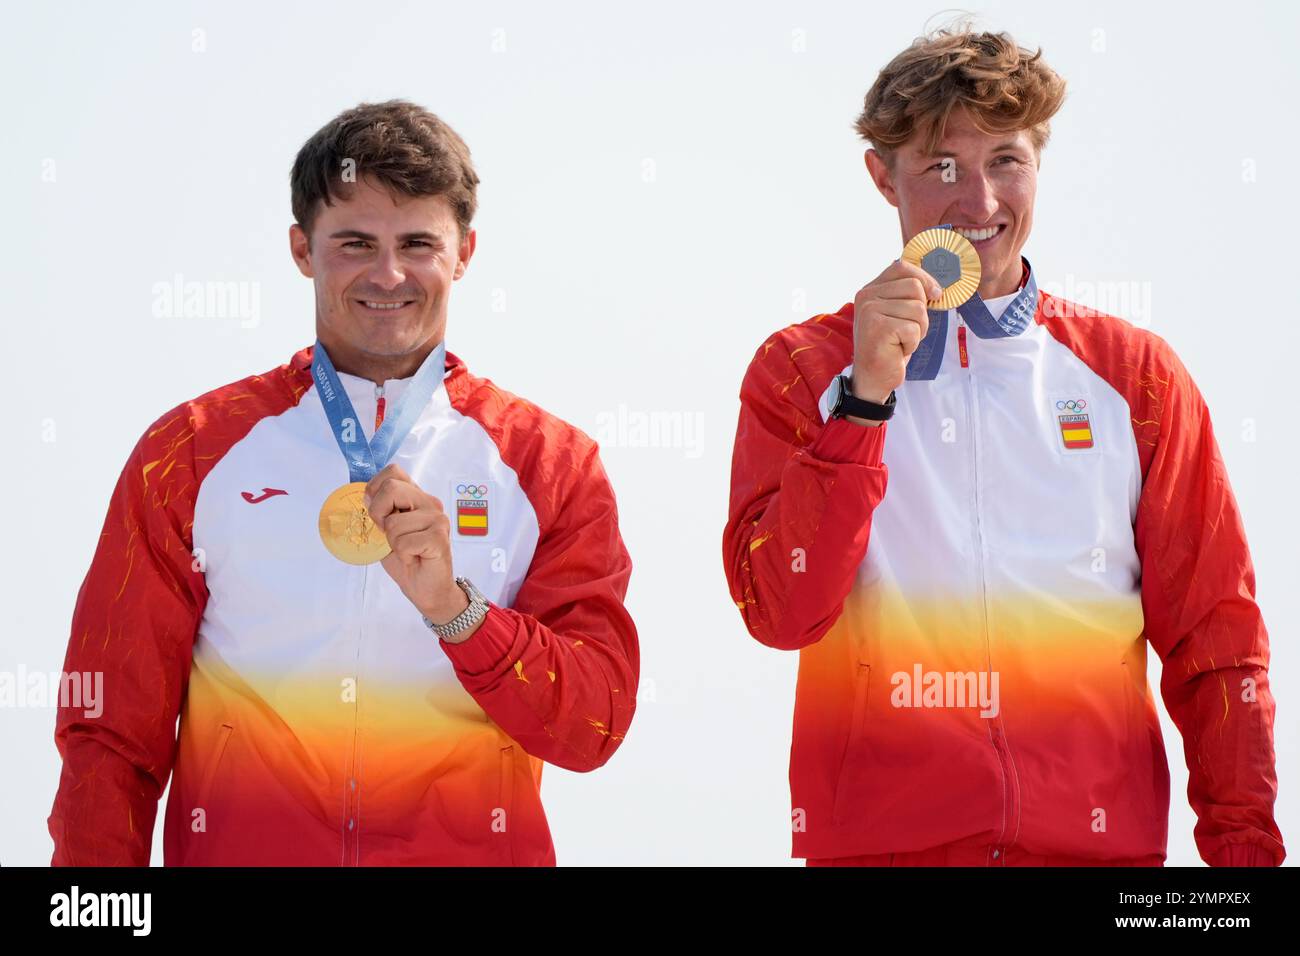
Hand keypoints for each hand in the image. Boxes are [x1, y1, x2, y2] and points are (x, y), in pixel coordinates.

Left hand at [363, 463, 466, 626]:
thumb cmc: (407, 560)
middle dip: (379, 514)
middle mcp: (430, 503)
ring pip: (394, 522)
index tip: (377, 513)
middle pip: (391, 489)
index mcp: (417, 497)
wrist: (427, 588)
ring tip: (406, 550)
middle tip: (388, 534)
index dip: (376, 489)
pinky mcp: (439, 538)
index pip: (393, 472)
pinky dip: (402, 555)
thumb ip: (378, 512)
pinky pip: (403, 542)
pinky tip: (413, 558)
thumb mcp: (385, 532)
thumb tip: (364, 496)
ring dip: (392, 542)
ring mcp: (437, 519)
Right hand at [851, 259, 942, 405]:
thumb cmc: (889, 346)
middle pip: (914, 286)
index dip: (924, 278)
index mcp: (870, 289)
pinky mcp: (878, 328)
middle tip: (908, 330)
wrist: (873, 377)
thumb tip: (936, 287)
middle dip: (921, 312)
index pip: (902, 267)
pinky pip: (914, 328)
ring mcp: (870, 311)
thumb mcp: (897, 314)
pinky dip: (912, 343)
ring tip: (901, 341)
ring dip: (918, 330)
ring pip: (918, 309)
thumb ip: (907, 295)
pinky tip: (897, 350)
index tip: (935, 295)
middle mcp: (866, 296)